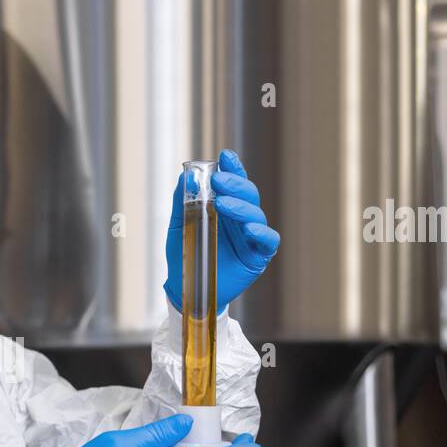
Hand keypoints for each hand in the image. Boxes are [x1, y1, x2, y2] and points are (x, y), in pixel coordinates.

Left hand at [164, 149, 280, 311]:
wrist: (184, 289)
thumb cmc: (185, 255)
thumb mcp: (179, 226)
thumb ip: (182, 201)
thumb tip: (186, 175)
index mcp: (225, 208)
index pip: (234, 183)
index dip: (233, 169)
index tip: (225, 157)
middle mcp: (241, 219)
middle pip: (248, 195)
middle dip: (235, 184)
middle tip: (218, 180)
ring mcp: (251, 237)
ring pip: (257, 215)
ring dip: (242, 207)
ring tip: (223, 204)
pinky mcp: (257, 256)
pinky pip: (267, 241)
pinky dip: (260, 233)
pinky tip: (248, 229)